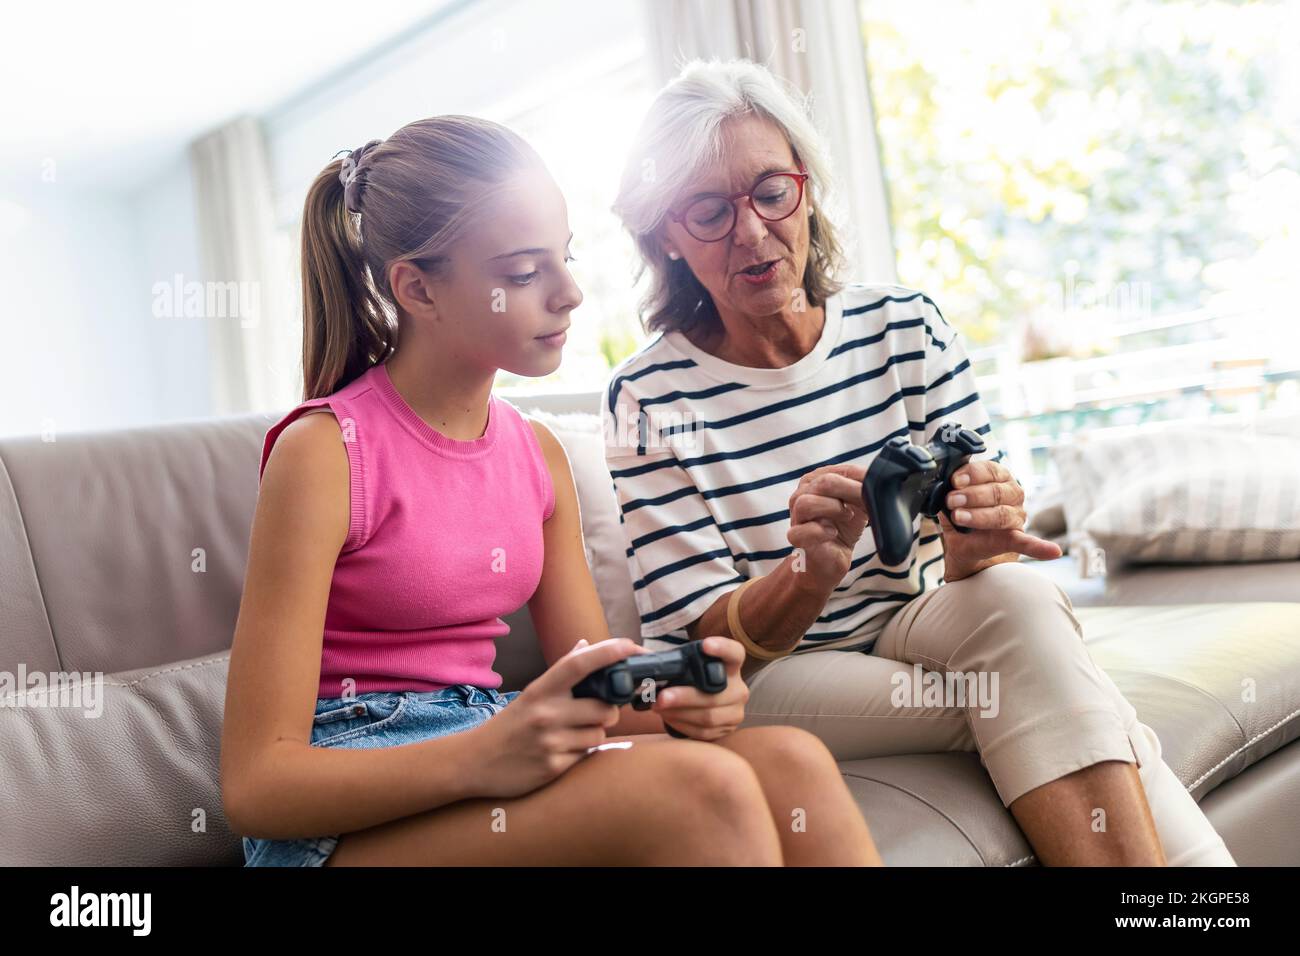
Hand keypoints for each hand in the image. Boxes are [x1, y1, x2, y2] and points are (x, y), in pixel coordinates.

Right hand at [469, 637, 647, 797]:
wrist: (475, 762)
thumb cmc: (509, 725)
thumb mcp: (531, 694)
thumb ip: (561, 672)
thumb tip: (586, 645)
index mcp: (541, 690)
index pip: (579, 664)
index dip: (609, 652)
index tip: (630, 645)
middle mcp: (546, 713)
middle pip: (605, 707)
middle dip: (608, 711)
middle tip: (596, 712)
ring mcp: (550, 742)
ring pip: (600, 734)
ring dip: (594, 734)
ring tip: (573, 735)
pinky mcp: (553, 768)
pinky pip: (586, 756)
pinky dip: (581, 754)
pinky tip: (562, 752)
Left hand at [650, 636, 747, 741]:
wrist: (699, 706)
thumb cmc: (689, 681)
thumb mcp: (686, 669)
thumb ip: (672, 662)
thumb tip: (642, 659)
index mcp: (730, 665)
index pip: (734, 652)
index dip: (722, 648)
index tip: (704, 645)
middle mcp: (738, 688)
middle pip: (715, 693)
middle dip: (684, 696)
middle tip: (660, 697)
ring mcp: (735, 711)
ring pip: (708, 716)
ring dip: (678, 713)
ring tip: (657, 708)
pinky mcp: (727, 730)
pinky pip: (704, 732)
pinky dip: (682, 725)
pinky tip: (667, 717)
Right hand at [786, 464, 868, 588]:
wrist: (832, 559)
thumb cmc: (844, 528)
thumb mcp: (857, 503)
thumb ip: (863, 487)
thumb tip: (878, 478)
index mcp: (815, 481)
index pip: (838, 471)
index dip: (859, 480)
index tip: (875, 491)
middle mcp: (801, 494)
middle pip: (823, 482)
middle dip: (850, 492)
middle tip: (864, 503)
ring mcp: (796, 517)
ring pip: (806, 503)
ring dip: (832, 509)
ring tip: (847, 516)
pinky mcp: (796, 538)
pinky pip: (800, 532)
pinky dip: (820, 532)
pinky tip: (832, 533)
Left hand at [939, 460, 1062, 580]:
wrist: (964, 544)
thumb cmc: (959, 514)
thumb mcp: (950, 498)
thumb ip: (948, 489)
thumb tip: (938, 482)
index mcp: (997, 477)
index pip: (990, 470)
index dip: (973, 474)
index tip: (955, 481)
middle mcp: (1011, 494)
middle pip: (997, 492)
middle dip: (972, 496)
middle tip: (952, 500)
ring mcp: (1016, 516)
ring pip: (1003, 514)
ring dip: (980, 516)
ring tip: (959, 517)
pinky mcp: (1016, 539)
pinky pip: (1029, 543)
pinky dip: (1040, 548)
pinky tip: (1053, 551)